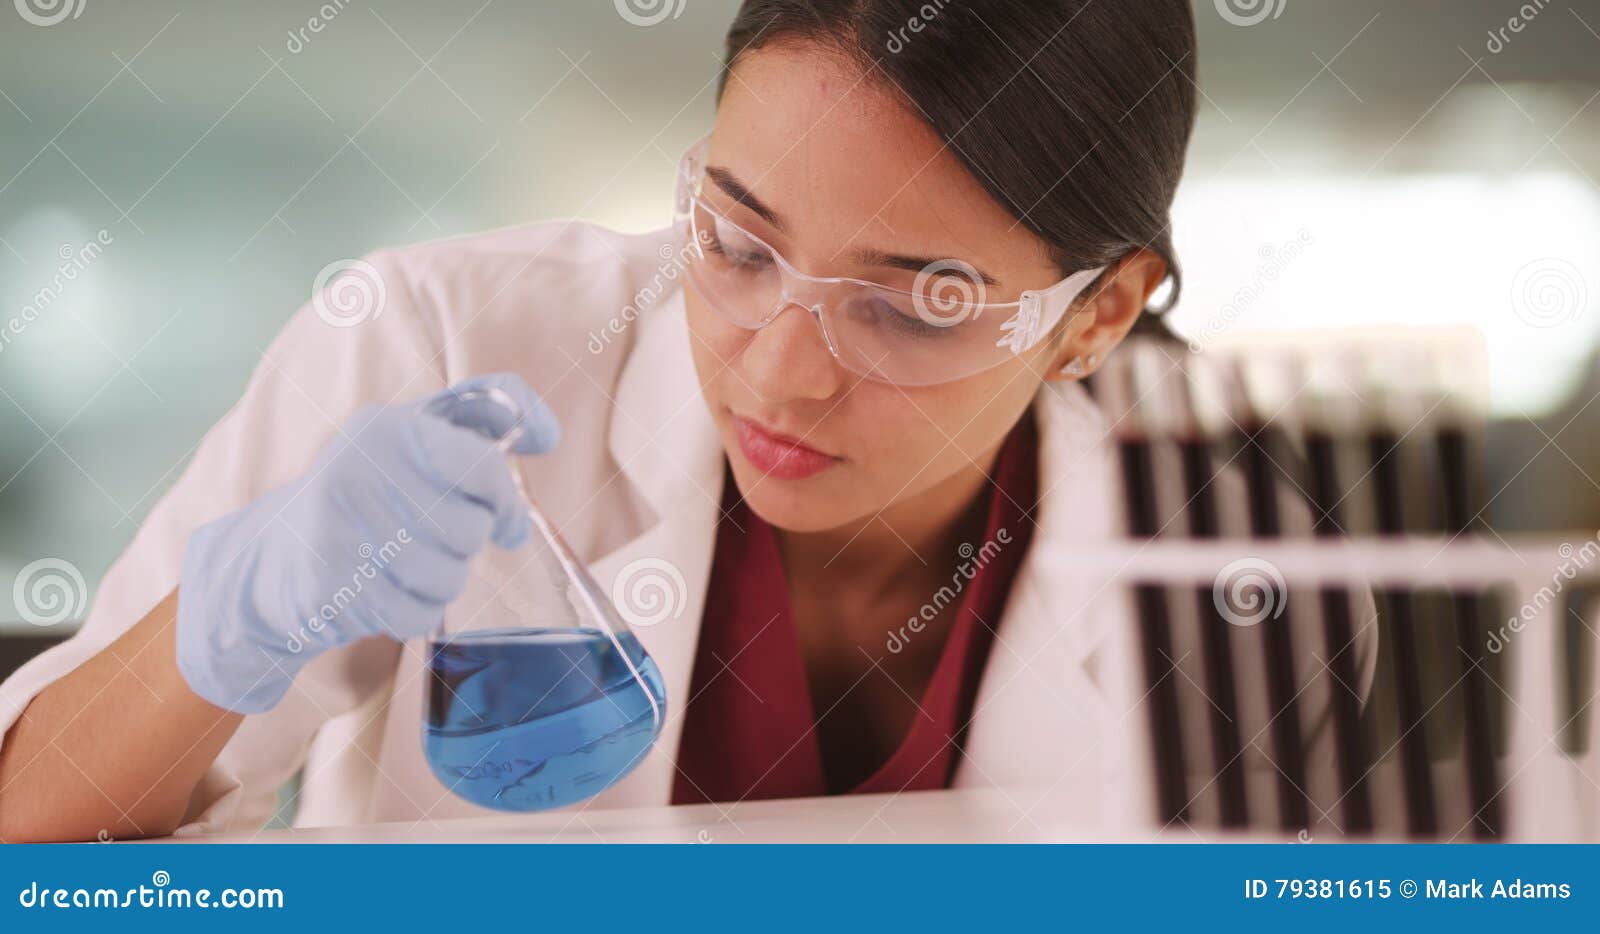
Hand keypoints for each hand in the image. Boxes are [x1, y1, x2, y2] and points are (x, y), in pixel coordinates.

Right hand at [175, 373, 560, 713]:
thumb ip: (489, 416)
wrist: (275, 556)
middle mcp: (358, 470)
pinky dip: (415, 613)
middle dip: (465, 544)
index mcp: (388, 427)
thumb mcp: (420, 433)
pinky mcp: (330, 586)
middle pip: (471, 530)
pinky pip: (418, 615)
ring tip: (407, 564)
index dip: (507, 501)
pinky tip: (387, 591)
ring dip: (443, 582)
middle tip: (431, 537)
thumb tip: (548, 433)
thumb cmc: (372, 489)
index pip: (484, 466)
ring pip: (449, 577)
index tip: (506, 519)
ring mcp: (338, 530)